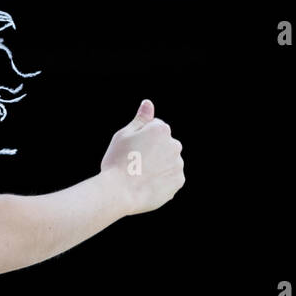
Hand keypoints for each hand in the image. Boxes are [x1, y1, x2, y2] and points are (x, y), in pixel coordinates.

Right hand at [101, 99, 184, 215]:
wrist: (119, 192)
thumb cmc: (118, 161)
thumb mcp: (124, 135)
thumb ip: (140, 119)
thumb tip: (148, 103)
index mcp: (161, 130)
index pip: (154, 128)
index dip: (140, 138)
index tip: (131, 149)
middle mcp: (174, 145)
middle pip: (164, 144)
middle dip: (154, 150)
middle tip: (135, 162)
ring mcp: (178, 164)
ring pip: (168, 161)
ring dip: (159, 165)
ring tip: (140, 175)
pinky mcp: (178, 182)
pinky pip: (170, 177)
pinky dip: (162, 180)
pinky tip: (147, 184)